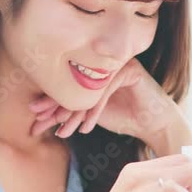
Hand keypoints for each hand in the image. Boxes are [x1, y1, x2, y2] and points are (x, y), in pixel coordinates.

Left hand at [29, 57, 184, 144]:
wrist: (155, 124)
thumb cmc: (125, 118)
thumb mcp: (90, 115)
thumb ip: (70, 111)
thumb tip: (39, 117)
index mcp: (93, 68)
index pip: (68, 83)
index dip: (50, 101)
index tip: (35, 116)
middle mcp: (104, 62)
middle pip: (74, 81)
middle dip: (55, 104)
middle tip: (39, 118)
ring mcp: (117, 63)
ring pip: (88, 87)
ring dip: (73, 111)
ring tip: (62, 128)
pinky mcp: (130, 70)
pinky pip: (105, 90)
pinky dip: (95, 110)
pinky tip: (87, 127)